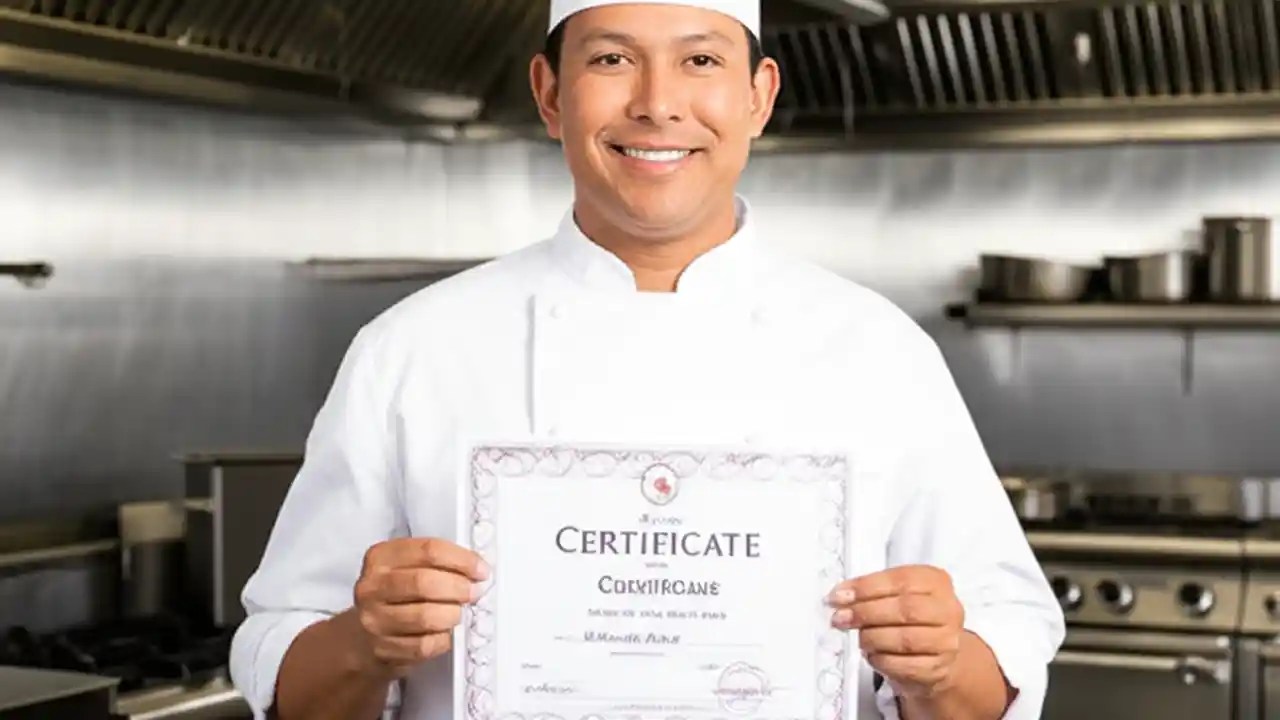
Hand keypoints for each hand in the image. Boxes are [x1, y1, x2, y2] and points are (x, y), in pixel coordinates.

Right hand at [351, 537, 489, 678]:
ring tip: (459, 613)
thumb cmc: (395, 596)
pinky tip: (448, 633)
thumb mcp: (405, 568)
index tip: (481, 570)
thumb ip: (435, 563)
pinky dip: (444, 639)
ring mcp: (375, 620)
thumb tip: (477, 569)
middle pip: (424, 582)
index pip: (428, 550)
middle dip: (458, 588)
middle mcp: (372, 587)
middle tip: (475, 593)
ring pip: (425, 616)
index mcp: (380, 557)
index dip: (462, 560)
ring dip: (452, 615)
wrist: (363, 638)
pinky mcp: (383, 649)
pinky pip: (424, 645)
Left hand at [827, 565, 964, 699]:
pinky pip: (904, 666)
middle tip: (840, 618)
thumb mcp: (894, 594)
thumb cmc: (909, 618)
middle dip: (866, 613)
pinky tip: (871, 655)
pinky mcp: (938, 669)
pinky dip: (881, 660)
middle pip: (905, 609)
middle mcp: (948, 610)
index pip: (901, 580)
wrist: (933, 653)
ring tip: (859, 638)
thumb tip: (839, 597)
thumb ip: (871, 591)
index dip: (866, 587)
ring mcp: (947, 641)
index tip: (839, 596)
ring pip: (905, 639)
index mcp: (936, 582)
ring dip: (872, 638)